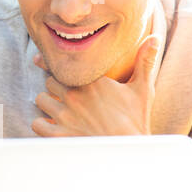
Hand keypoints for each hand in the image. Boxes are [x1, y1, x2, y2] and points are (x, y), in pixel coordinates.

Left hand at [31, 34, 161, 136]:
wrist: (129, 153)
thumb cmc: (135, 121)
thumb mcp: (142, 89)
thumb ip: (144, 62)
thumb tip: (154, 37)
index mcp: (92, 81)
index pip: (62, 64)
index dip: (49, 62)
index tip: (39, 60)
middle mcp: (75, 95)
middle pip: (50, 82)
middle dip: (55, 88)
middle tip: (65, 96)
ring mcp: (65, 115)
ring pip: (41, 100)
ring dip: (47, 105)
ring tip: (58, 111)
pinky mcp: (58, 135)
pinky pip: (37, 123)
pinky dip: (42, 125)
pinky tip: (53, 127)